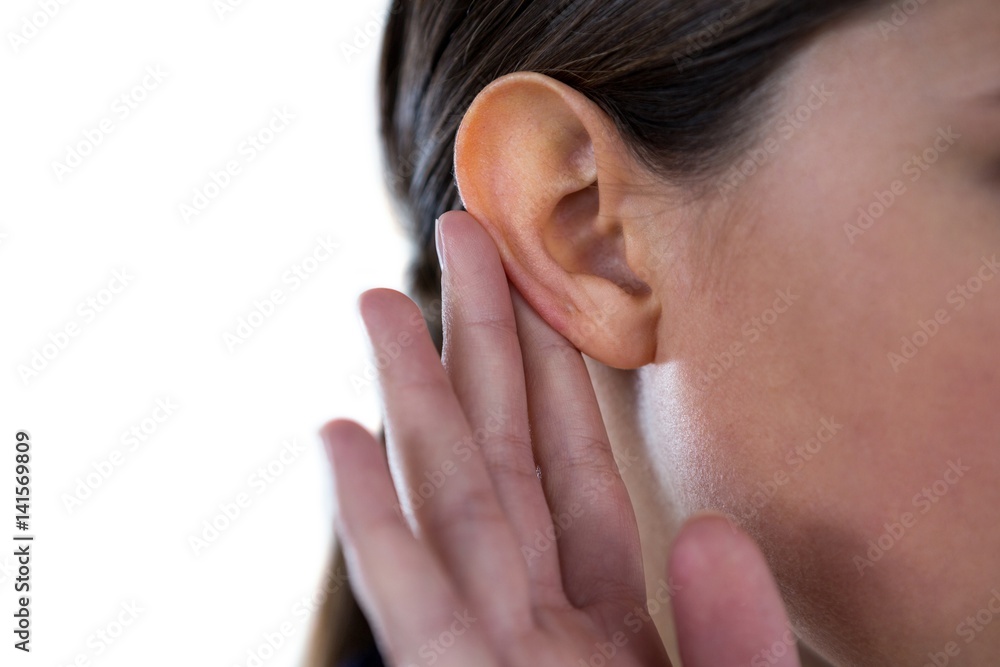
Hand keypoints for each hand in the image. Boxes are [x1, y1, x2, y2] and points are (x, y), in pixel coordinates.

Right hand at [322, 211, 800, 665]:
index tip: (539, 283)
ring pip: (448, 504)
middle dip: (478, 344)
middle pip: (501, 459)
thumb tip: (708, 529)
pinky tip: (342, 432)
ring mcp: (493, 656)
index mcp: (613, 623)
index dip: (554, 372)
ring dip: (413, 399)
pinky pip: (412, 605)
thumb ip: (734, 628)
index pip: (575, 472)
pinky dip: (372, 523)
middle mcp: (542, 625)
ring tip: (381, 300)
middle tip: (463, 236)